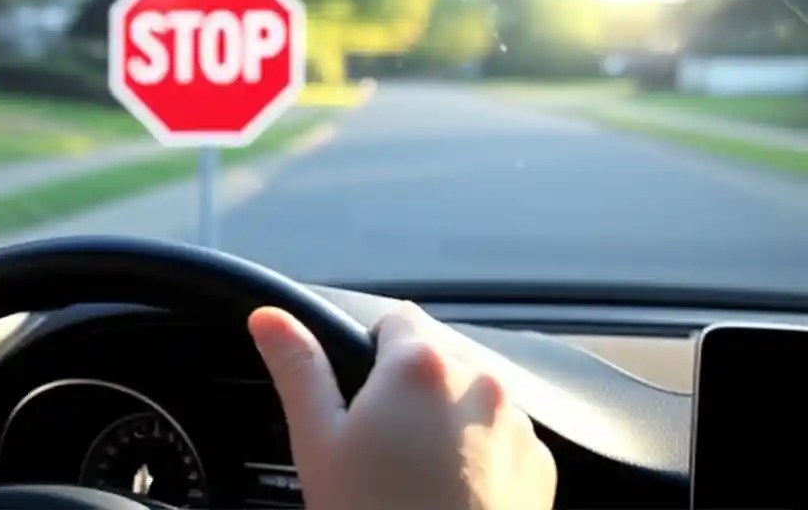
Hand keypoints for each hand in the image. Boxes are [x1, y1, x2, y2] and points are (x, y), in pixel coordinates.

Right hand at [248, 303, 555, 509]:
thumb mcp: (318, 442)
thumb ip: (299, 367)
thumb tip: (269, 316)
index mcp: (420, 367)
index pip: (396, 319)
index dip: (370, 354)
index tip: (358, 400)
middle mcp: (480, 383)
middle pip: (436, 360)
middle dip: (409, 391)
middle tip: (378, 449)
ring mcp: (518, 426)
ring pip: (471, 401)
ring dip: (448, 421)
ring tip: (415, 478)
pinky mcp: (540, 467)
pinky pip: (503, 440)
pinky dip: (480, 456)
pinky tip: (450, 495)